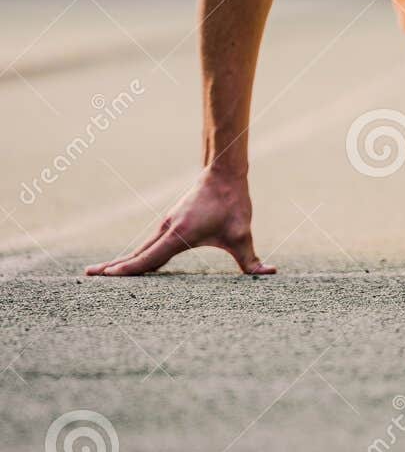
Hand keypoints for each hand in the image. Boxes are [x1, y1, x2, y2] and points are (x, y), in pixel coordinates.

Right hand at [85, 170, 275, 277]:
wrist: (224, 173)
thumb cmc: (233, 204)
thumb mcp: (243, 234)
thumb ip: (252, 260)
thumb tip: (270, 273)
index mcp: (178, 235)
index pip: (148, 258)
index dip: (128, 270)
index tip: (108, 277)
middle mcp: (166, 230)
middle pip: (136, 255)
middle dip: (113, 267)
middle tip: (88, 277)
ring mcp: (165, 226)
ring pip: (140, 249)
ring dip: (121, 261)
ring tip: (100, 273)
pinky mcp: (169, 224)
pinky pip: (147, 245)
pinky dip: (134, 255)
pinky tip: (128, 263)